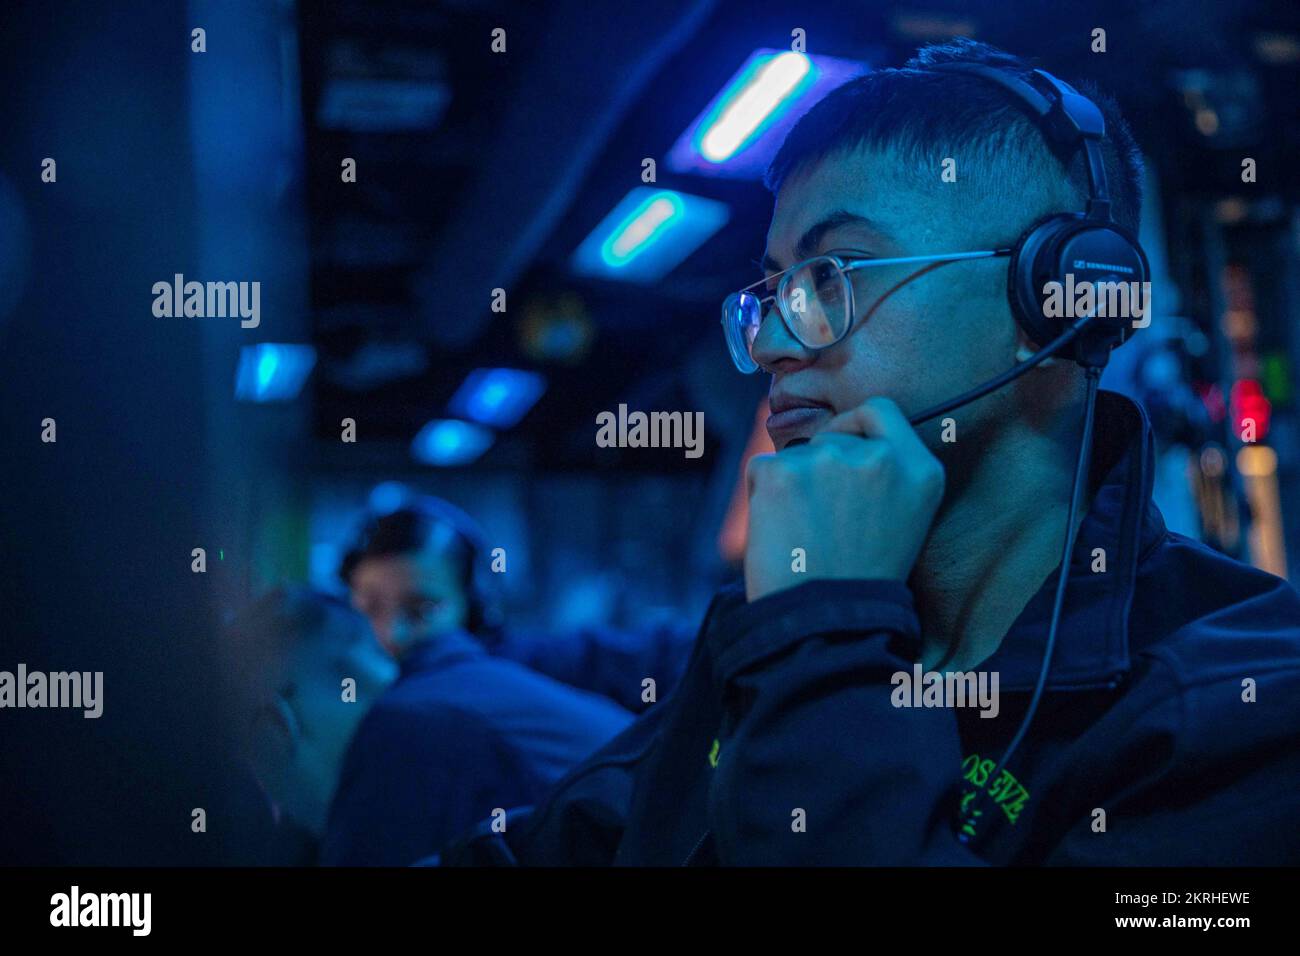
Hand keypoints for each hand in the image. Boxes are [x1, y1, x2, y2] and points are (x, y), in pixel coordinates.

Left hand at [743, 397, 944, 601]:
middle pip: (832, 438)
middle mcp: (878, 457)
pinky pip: (761, 469)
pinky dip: (762, 497)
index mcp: (921, 470)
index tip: (843, 450)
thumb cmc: (860, 582)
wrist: (825, 625)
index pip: (881, 410)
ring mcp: (828, 460)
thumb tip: (836, 440)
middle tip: (821, 523)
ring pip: (795, 455)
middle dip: (820, 470)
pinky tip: (779, 534)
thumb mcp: (903, 521)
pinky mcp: (782, 471)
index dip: (854, 425)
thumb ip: (882, 473)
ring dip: (792, 487)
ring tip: (803, 537)